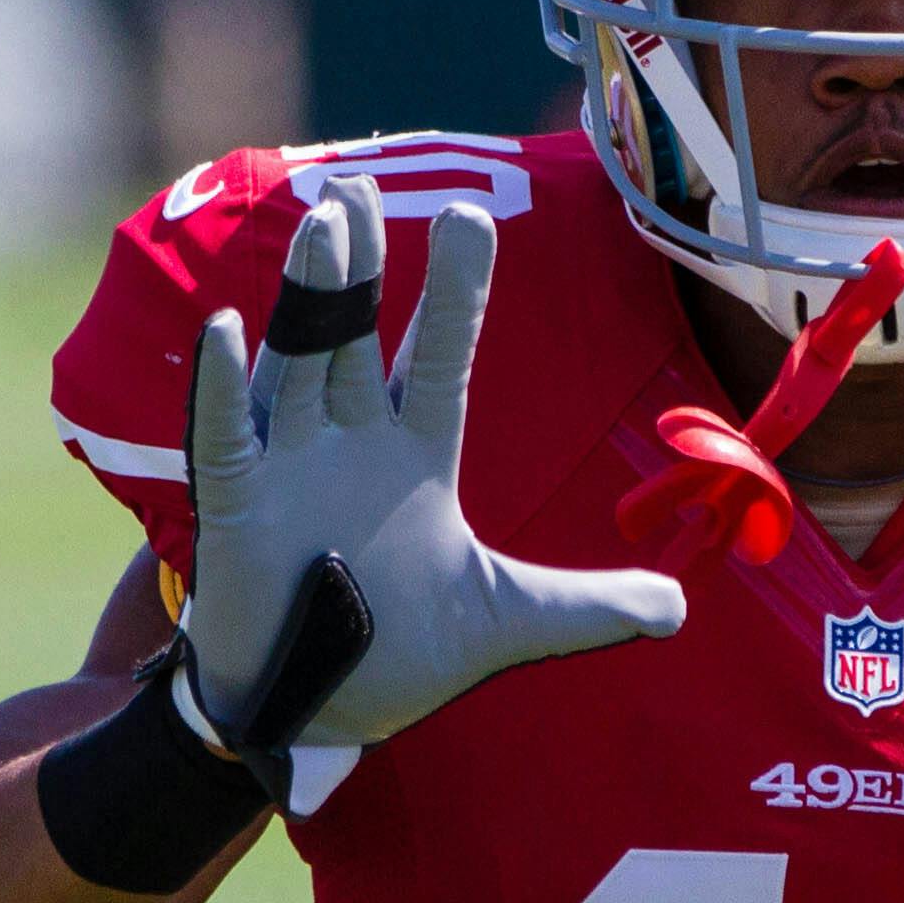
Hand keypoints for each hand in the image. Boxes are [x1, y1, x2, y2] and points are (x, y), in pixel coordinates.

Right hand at [181, 176, 685, 800]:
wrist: (314, 715)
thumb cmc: (400, 653)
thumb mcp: (506, 622)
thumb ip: (586, 606)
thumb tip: (681, 608)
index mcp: (415, 451)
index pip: (439, 355)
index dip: (453, 291)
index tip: (469, 219)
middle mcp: (348, 442)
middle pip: (356, 336)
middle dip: (362, 267)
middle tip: (362, 187)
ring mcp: (287, 468)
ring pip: (297, 363)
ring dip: (309, 299)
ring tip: (325, 227)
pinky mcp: (235, 508)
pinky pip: (226, 435)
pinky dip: (223, 385)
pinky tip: (226, 327)